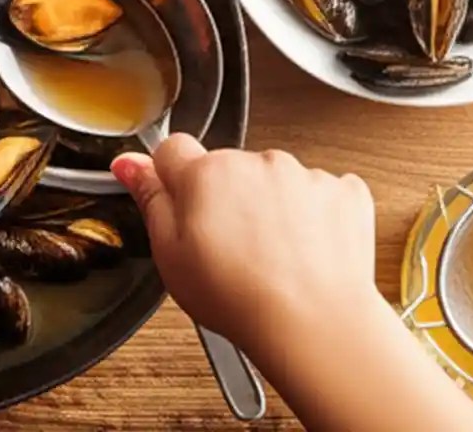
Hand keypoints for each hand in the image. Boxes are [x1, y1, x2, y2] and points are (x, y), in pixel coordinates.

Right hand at [111, 134, 377, 350]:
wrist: (314, 323)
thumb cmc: (239, 298)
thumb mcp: (171, 256)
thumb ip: (150, 199)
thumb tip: (129, 163)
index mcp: (207, 173)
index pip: (174, 150)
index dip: (173, 178)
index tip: (181, 204)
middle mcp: (257, 162)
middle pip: (229, 168)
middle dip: (226, 198)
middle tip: (229, 250)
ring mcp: (304, 174)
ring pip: (275, 181)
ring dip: (271, 207)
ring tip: (272, 259)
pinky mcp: (344, 191)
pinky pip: (319, 194)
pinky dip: (313, 218)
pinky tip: (305, 253)